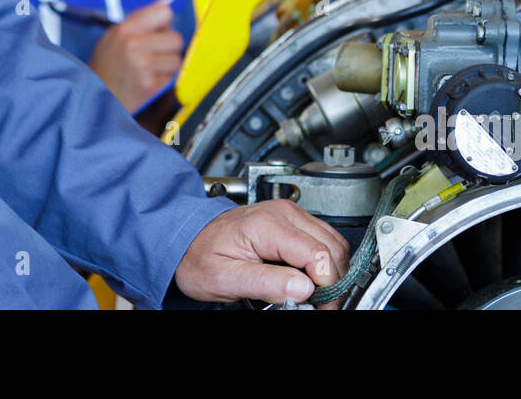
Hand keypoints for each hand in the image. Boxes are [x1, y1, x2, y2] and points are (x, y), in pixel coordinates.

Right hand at [89, 0, 184, 113]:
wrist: (92, 100)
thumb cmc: (104, 68)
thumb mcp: (113, 37)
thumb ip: (140, 19)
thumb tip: (167, 1)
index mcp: (124, 29)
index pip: (165, 12)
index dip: (164, 24)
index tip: (156, 33)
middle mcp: (134, 45)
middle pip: (176, 38)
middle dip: (168, 48)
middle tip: (151, 56)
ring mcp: (142, 66)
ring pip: (176, 59)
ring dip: (166, 66)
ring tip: (147, 70)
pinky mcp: (149, 85)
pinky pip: (170, 78)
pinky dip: (161, 81)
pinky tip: (145, 82)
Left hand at [175, 200, 349, 307]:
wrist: (187, 238)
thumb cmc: (200, 256)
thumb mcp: (224, 279)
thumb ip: (265, 283)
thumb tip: (304, 289)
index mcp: (266, 225)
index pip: (318, 254)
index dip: (327, 286)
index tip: (322, 307)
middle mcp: (282, 213)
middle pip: (331, 247)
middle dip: (333, 281)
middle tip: (320, 306)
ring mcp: (289, 213)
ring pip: (333, 242)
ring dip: (332, 271)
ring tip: (315, 295)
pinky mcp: (292, 219)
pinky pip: (323, 238)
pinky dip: (326, 261)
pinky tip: (312, 278)